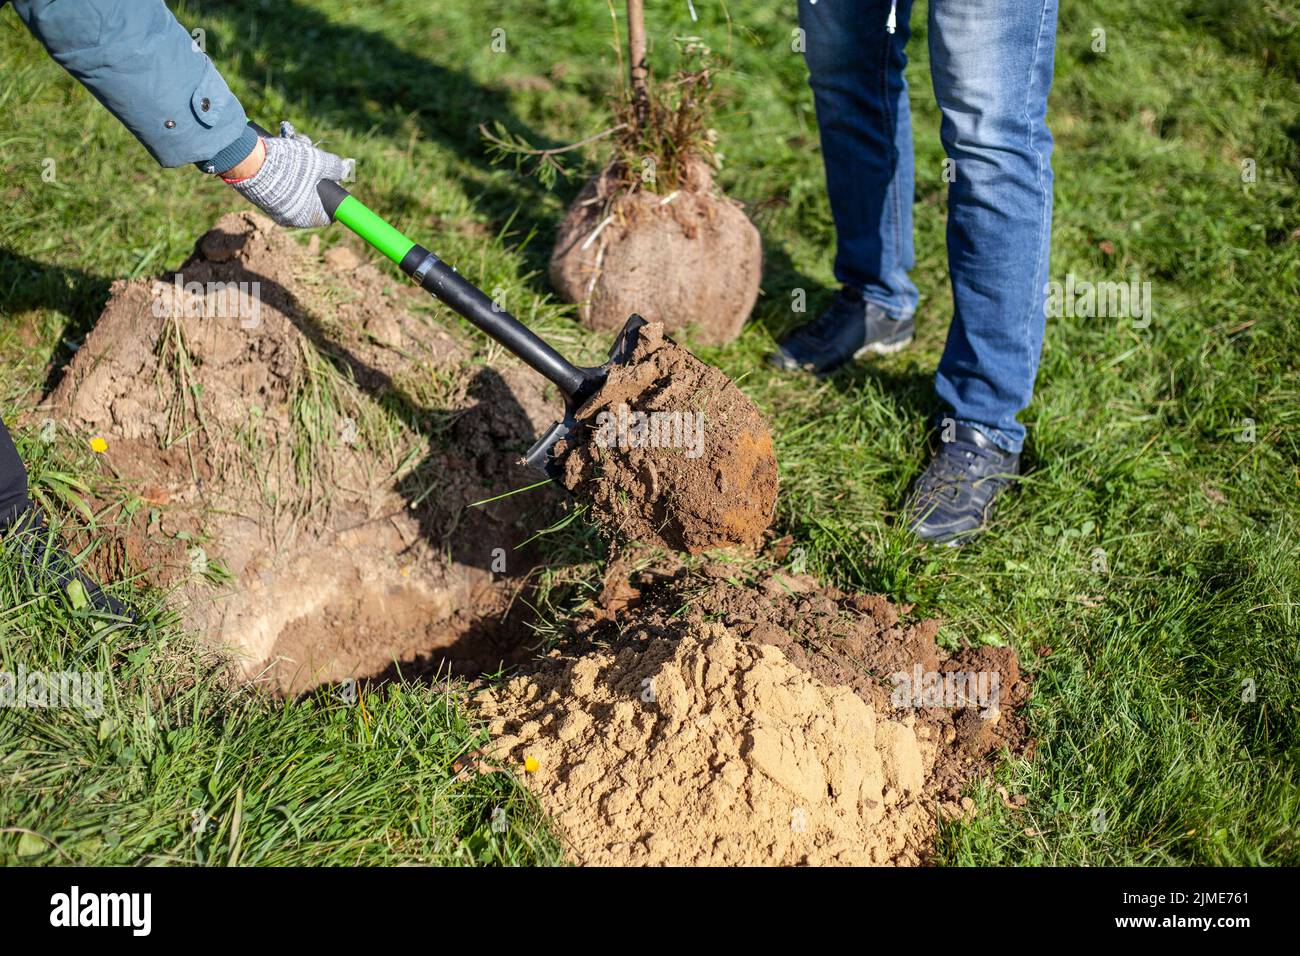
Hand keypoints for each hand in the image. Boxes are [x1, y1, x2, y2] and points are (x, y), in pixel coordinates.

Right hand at [223, 121, 354, 227]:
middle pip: (312, 195)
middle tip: (311, 152)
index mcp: (308, 216)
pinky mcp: (262, 198)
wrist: (245, 162)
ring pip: (296, 186)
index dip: (333, 192)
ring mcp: (275, 209)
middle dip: (315, 171)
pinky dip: (284, 168)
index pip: (329, 211)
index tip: (332, 177)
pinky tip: (283, 148)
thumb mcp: (317, 162)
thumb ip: (334, 166)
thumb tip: (346, 168)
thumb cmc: (286, 166)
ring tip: (297, 142)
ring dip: (300, 164)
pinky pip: (280, 185)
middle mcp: (291, 218)